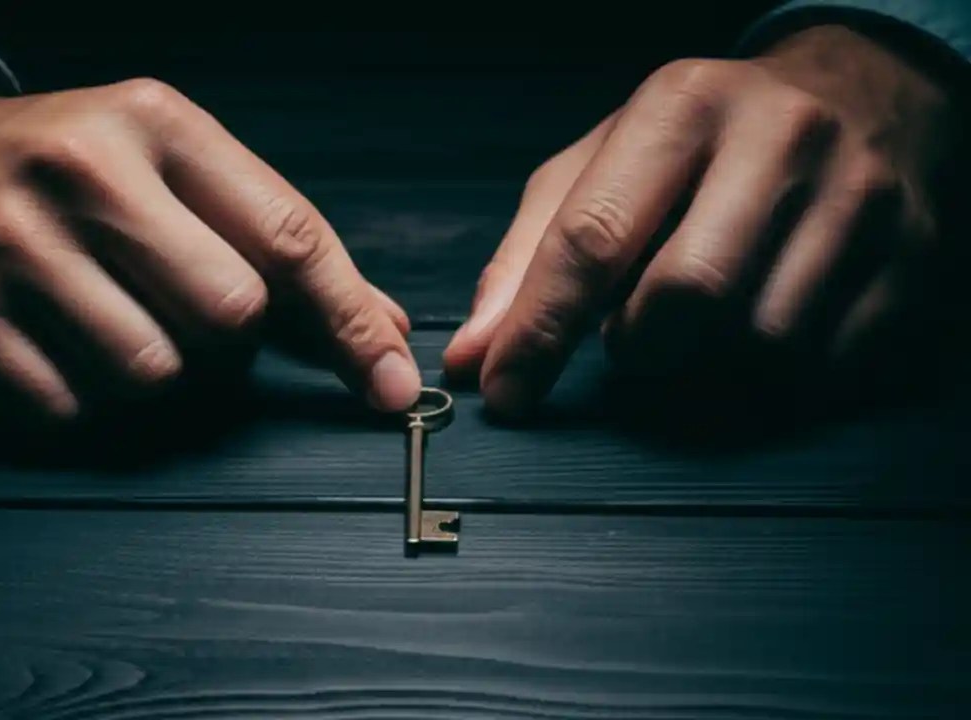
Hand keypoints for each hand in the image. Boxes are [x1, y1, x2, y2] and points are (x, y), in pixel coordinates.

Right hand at [0, 74, 419, 428]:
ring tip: (116, 328)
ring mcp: (11, 245)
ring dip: (154, 375)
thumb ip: (275, 239)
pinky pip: (70, 409)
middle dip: (228, 342)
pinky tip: (60, 350)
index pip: (285, 234)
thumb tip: (384, 329)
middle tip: (188, 319)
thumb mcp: (169, 164)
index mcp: (154, 124)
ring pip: (151, 375)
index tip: (389, 385)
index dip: (350, 322)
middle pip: (227, 314)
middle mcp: (81, 172)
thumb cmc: (62, 165)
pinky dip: (84, 401)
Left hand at [445, 25, 963, 415]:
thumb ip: (528, 257)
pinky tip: (763, 325)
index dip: (539, 331)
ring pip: (759, 345)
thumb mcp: (604, 166)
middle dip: (639, 345)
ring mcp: (858, 198)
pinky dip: (773, 375)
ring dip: (709, 364)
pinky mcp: (910, 259)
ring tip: (705, 321)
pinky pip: (823, 368)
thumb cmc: (706, 143)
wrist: (861, 96)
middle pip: (684, 299)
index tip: (505, 391)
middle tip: (637, 332)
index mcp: (683, 106)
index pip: (594, 237)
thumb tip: (473, 355)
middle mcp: (779, 140)